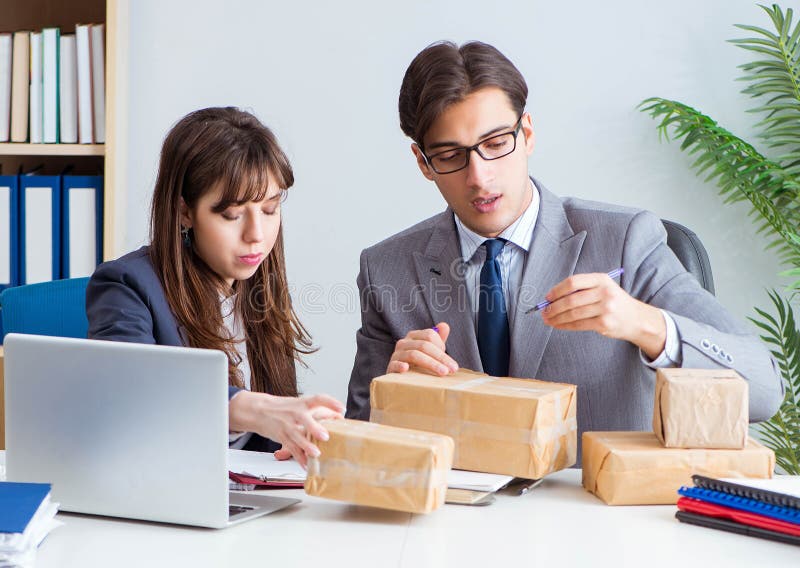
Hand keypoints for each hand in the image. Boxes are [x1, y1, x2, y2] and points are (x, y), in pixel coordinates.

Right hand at [229, 392, 343, 467]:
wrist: (258, 409)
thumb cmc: (284, 408)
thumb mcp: (300, 404)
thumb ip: (319, 410)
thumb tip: (339, 416)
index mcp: (302, 403)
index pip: (318, 399)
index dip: (331, 402)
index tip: (342, 408)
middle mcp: (294, 413)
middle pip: (304, 418)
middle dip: (314, 427)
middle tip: (325, 436)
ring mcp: (286, 425)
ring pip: (296, 436)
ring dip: (306, 446)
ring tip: (316, 454)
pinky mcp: (280, 436)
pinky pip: (290, 448)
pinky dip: (298, 457)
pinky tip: (305, 464)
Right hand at [386, 322, 458, 375]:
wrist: (402, 381)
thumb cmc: (418, 365)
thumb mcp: (429, 352)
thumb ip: (437, 339)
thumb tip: (445, 325)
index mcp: (413, 336)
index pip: (430, 335)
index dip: (442, 346)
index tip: (451, 362)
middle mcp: (403, 343)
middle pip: (424, 345)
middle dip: (441, 357)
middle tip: (453, 369)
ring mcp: (396, 355)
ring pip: (414, 355)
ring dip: (431, 364)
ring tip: (443, 372)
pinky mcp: (390, 367)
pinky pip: (395, 364)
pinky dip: (400, 365)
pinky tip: (406, 368)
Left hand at [541, 272, 665, 358]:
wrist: (637, 319)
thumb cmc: (615, 303)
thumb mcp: (603, 288)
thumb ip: (582, 290)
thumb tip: (553, 299)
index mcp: (601, 279)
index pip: (573, 282)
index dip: (557, 290)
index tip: (547, 298)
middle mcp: (604, 292)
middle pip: (571, 299)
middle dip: (553, 307)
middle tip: (544, 311)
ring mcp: (605, 308)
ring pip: (573, 313)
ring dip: (556, 318)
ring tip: (548, 320)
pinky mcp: (604, 323)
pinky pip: (578, 324)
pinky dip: (565, 325)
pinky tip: (558, 326)